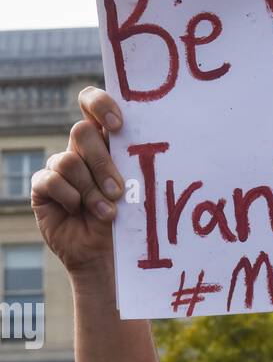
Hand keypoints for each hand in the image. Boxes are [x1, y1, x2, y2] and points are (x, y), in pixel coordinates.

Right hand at [31, 87, 124, 274]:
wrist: (106, 257)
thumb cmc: (127, 222)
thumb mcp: (135, 192)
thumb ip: (132, 166)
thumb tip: (140, 148)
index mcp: (105, 142)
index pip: (92, 104)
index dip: (100, 104)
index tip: (118, 126)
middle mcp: (80, 150)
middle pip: (82, 132)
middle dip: (102, 163)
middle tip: (117, 191)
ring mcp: (59, 167)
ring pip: (68, 161)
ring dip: (90, 190)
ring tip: (107, 214)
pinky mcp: (42, 187)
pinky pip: (51, 180)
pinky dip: (69, 197)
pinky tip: (78, 211)